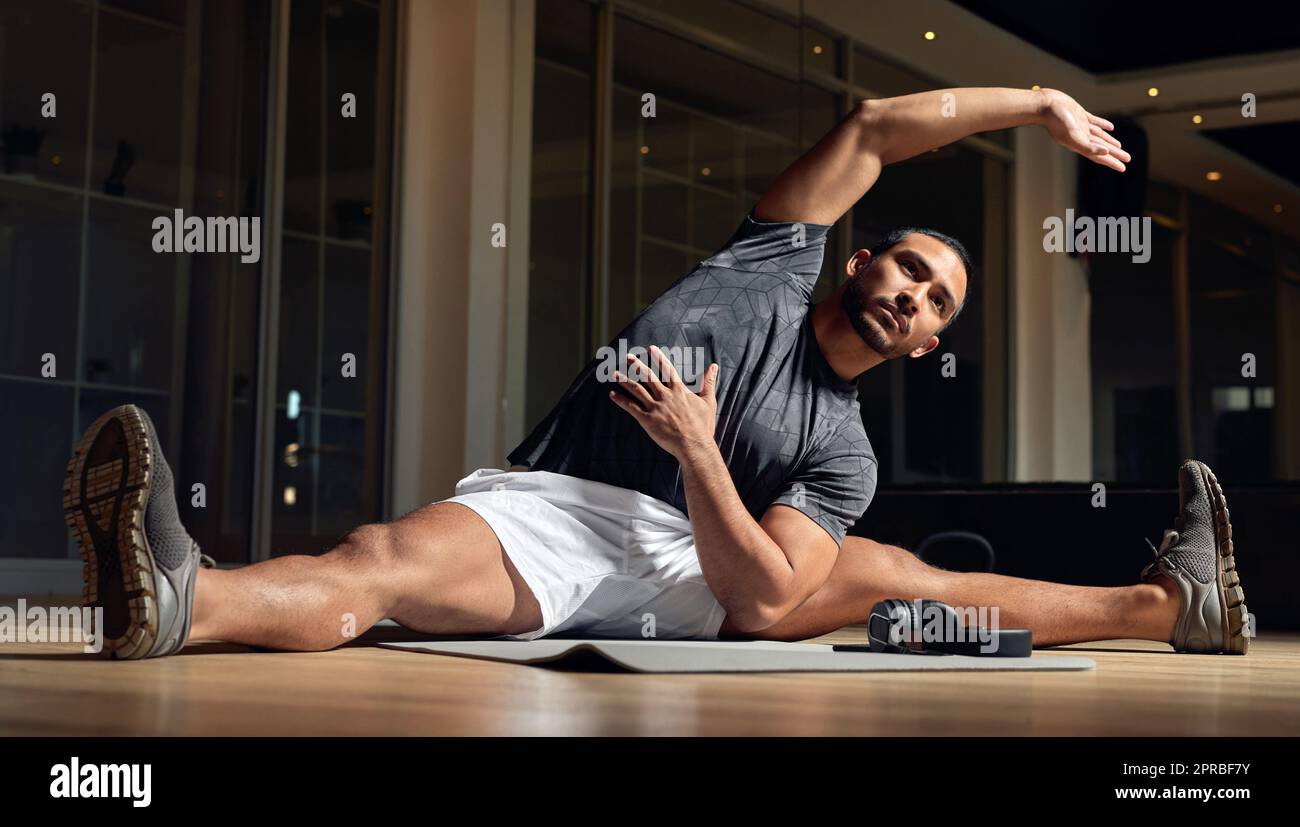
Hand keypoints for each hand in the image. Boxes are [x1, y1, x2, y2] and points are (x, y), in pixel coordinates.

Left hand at [608, 345, 719, 459]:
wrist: (694, 445)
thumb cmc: (702, 426)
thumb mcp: (709, 401)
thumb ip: (709, 382)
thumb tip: (714, 366)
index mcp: (679, 390)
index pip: (667, 369)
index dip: (658, 358)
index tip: (651, 349)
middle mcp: (665, 396)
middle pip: (648, 376)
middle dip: (637, 365)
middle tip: (628, 356)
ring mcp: (655, 407)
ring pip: (637, 389)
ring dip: (625, 380)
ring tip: (615, 373)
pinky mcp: (647, 419)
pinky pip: (631, 407)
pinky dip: (621, 400)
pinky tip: (613, 395)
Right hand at [1037, 88, 1129, 171]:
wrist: (1045, 106)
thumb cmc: (1056, 122)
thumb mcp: (1073, 136)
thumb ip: (1088, 146)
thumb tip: (1106, 152)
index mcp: (1079, 144)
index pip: (1099, 156)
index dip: (1112, 162)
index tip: (1123, 168)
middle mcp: (1081, 137)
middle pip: (1102, 148)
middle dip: (1115, 154)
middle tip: (1127, 158)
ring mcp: (1081, 126)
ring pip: (1100, 137)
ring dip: (1110, 142)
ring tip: (1119, 147)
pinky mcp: (1080, 115)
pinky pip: (1095, 122)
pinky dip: (1103, 125)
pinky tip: (1110, 127)